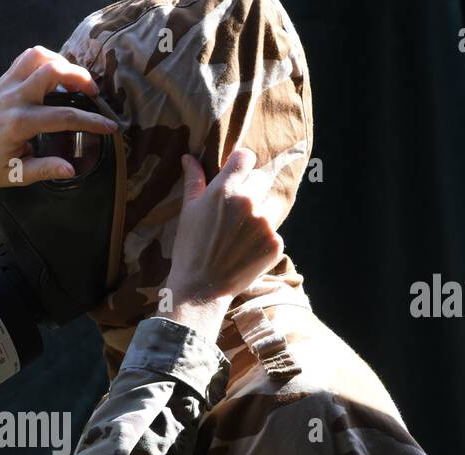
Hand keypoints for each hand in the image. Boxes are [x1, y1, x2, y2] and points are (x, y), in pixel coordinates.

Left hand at [0, 46, 118, 189]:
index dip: (91, 122)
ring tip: (74, 80)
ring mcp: (7, 85)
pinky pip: (27, 58)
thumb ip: (45, 169)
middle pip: (53, 71)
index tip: (110, 126)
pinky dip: (45, 60)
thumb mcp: (16, 175)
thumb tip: (72, 169)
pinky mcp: (3, 80)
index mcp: (19, 124)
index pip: (64, 117)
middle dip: (79, 78)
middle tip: (93, 94)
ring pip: (39, 56)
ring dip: (62, 63)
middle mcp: (14, 99)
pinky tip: (55, 75)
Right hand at [164, 149, 283, 341]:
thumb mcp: (188, 212)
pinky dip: (264, 238)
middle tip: (236, 212)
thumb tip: (189, 157)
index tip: (238, 174)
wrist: (201, 288)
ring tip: (241, 234)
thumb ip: (194, 181)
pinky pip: (275, 230)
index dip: (241, 165)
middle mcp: (248, 202)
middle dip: (252, 190)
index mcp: (224, 190)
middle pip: (262, 179)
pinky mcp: (275, 242)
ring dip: (261, 213)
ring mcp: (265, 223)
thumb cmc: (190, 248)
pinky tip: (246, 250)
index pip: (245, 158)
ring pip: (271, 204)